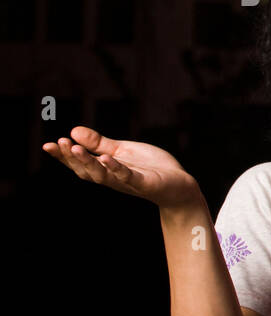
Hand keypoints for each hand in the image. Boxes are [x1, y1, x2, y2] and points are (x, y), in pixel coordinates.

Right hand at [41, 126, 200, 208]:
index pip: (79, 164)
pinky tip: (107, 158)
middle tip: (60, 143)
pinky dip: (117, 169)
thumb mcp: (121, 152)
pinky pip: (128, 177)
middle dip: (72, 158)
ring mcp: (128, 182)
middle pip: (86, 170)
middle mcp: (112, 178)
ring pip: (103, 175)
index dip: (63, 156)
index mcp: (105, 169)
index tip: (48, 145)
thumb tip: (73, 130)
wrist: (179, 184)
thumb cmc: (150, 168)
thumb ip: (99, 143)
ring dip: (88, 162)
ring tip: (75, 148)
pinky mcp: (144, 183)